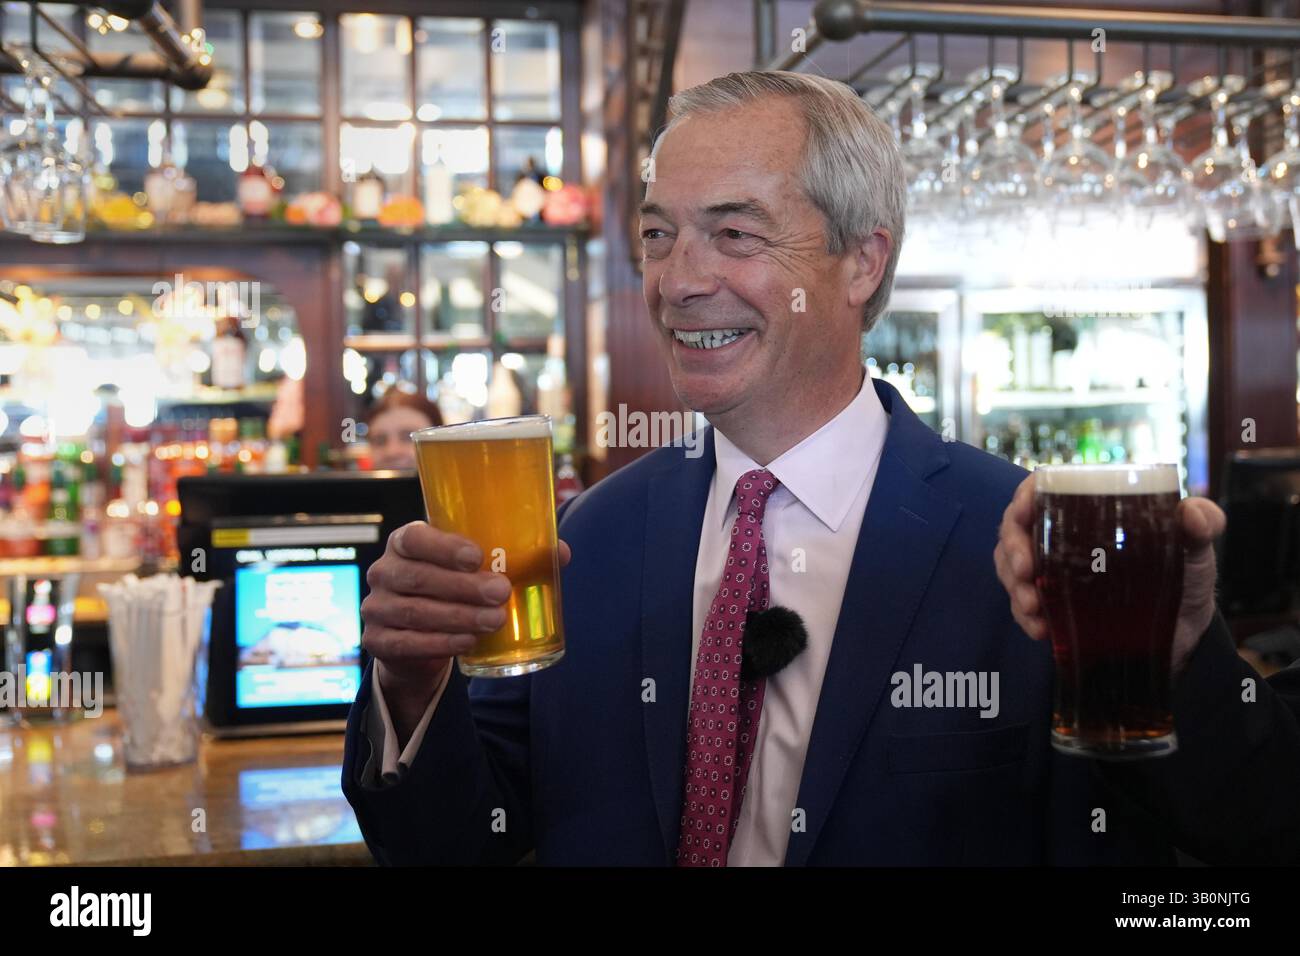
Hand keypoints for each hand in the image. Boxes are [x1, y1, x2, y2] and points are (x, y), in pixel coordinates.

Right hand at [363, 521, 571, 724]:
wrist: (420, 638)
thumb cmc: (453, 589)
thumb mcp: (475, 569)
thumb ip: (515, 556)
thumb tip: (561, 552)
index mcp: (405, 542)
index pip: (414, 537)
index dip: (443, 547)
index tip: (477, 556)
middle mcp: (385, 571)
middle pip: (418, 578)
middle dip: (463, 587)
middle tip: (501, 593)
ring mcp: (376, 607)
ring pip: (415, 612)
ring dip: (458, 617)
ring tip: (494, 620)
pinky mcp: (378, 641)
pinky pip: (407, 643)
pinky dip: (440, 644)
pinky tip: (468, 642)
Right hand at [993, 474, 1225, 675]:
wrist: (1184, 636)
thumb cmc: (1186, 579)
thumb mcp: (1196, 550)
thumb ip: (1203, 527)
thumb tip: (1192, 514)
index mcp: (1089, 511)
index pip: (1043, 491)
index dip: (1024, 497)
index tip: (1023, 513)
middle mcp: (1062, 538)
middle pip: (1016, 530)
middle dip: (1011, 549)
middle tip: (1025, 570)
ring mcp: (1053, 573)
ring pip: (1011, 567)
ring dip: (1013, 585)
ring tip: (1032, 605)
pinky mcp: (1053, 606)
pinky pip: (1023, 606)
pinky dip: (1024, 617)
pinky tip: (1040, 628)